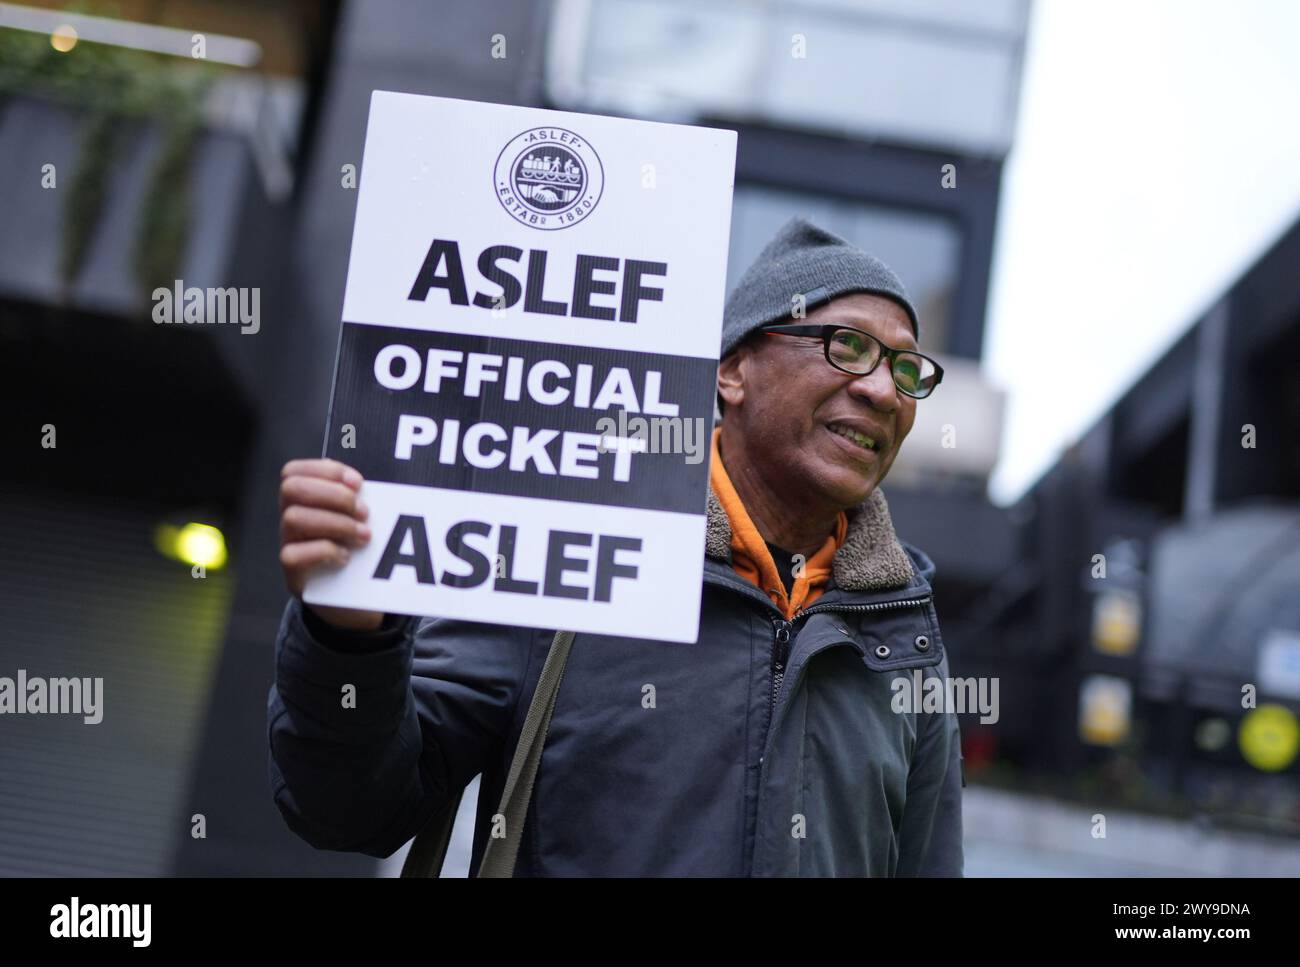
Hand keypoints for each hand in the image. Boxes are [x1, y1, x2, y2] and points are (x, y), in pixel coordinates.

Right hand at [279, 458, 382, 630]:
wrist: (352, 600)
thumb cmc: (357, 552)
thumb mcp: (356, 522)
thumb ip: (356, 501)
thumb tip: (369, 488)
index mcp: (303, 501)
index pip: (294, 472)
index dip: (326, 471)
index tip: (359, 483)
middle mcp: (289, 520)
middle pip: (292, 488)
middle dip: (334, 495)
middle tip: (364, 512)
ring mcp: (288, 545)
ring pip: (293, 518)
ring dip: (337, 523)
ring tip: (364, 536)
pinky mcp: (292, 573)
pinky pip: (293, 555)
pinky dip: (325, 551)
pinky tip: (346, 557)